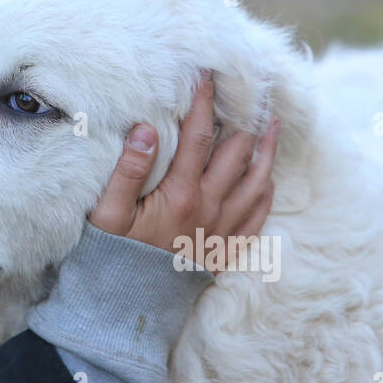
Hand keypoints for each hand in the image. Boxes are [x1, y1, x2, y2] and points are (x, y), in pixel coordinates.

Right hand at [87, 70, 279, 272]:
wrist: (129, 307)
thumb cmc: (112, 255)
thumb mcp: (108, 213)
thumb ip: (128, 169)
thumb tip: (145, 128)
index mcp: (181, 193)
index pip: (199, 135)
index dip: (204, 102)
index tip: (209, 75)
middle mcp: (209, 207)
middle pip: (237, 153)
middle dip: (246, 118)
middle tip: (255, 92)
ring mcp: (222, 229)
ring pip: (256, 182)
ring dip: (266, 151)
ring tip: (273, 125)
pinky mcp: (225, 249)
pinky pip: (257, 217)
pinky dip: (266, 192)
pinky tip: (267, 177)